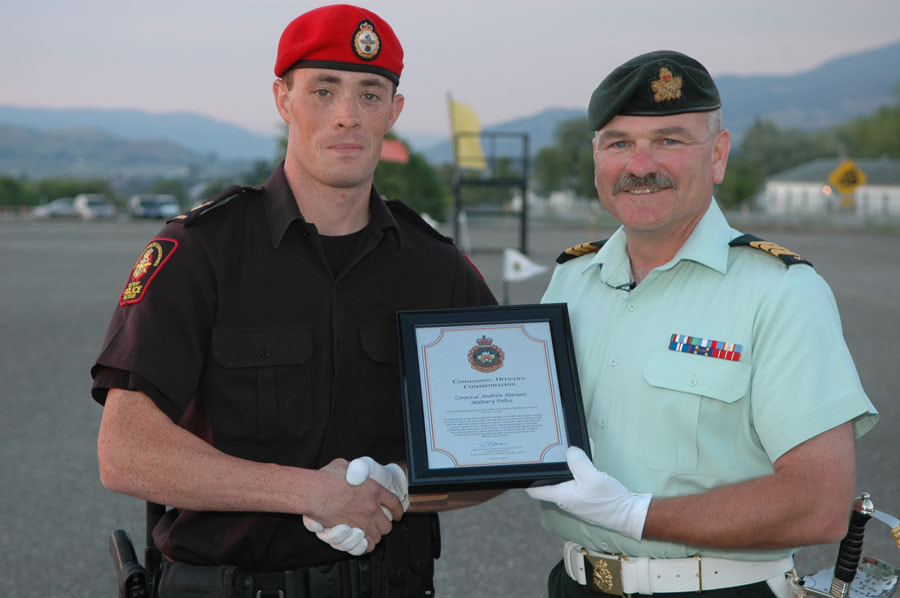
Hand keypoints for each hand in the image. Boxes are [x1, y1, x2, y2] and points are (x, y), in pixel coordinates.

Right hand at [303, 457, 407, 554]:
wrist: (315, 493)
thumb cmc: (327, 479)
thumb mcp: (345, 466)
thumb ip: (354, 470)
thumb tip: (354, 471)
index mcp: (374, 490)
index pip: (394, 503)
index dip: (397, 510)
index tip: (397, 514)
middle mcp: (372, 508)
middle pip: (387, 524)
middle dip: (383, 525)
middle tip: (378, 524)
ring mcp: (363, 523)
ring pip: (378, 536)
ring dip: (373, 535)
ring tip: (367, 533)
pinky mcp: (352, 534)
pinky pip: (366, 546)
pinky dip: (365, 546)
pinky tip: (361, 542)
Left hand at [525, 446, 650, 540]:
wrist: (629, 514)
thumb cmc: (609, 502)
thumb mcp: (593, 478)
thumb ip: (579, 463)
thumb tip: (570, 450)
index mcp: (561, 495)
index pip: (534, 489)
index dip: (526, 478)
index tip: (522, 464)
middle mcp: (565, 497)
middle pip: (549, 480)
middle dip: (547, 465)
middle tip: (545, 447)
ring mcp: (576, 496)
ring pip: (565, 476)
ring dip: (566, 463)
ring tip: (567, 447)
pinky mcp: (587, 494)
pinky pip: (578, 477)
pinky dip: (579, 466)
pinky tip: (586, 453)